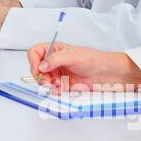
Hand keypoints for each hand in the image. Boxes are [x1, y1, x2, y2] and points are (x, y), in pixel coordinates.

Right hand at [26, 42, 140, 92]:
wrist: (107, 74)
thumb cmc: (93, 59)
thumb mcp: (73, 56)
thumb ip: (54, 60)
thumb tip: (41, 65)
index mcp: (54, 50)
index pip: (35, 53)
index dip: (33, 60)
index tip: (38, 68)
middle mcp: (54, 62)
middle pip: (37, 69)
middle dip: (40, 76)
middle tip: (46, 80)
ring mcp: (58, 74)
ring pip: (43, 81)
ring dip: (47, 84)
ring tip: (56, 85)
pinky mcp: (63, 85)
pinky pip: (52, 90)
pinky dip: (54, 91)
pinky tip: (61, 89)